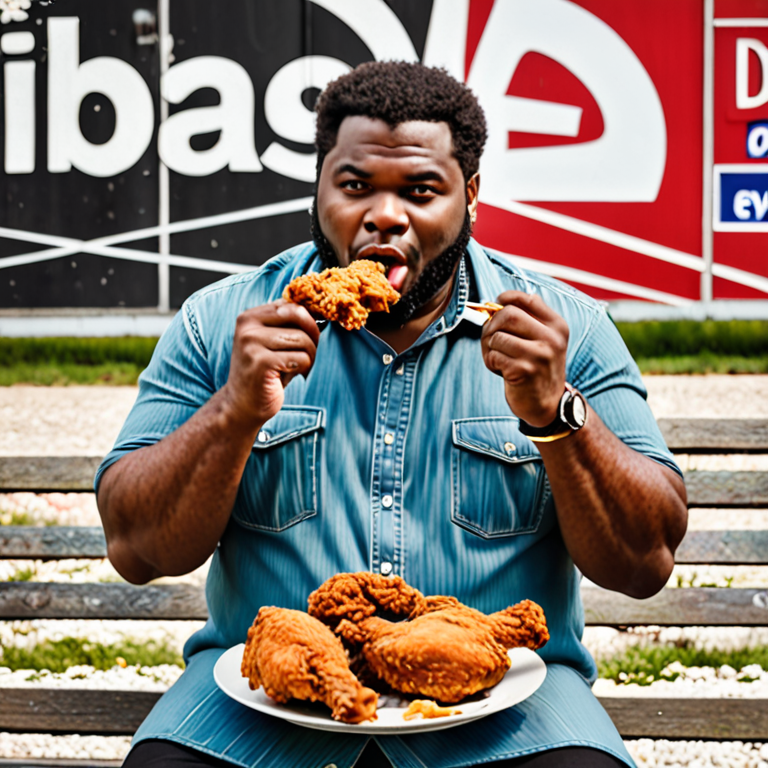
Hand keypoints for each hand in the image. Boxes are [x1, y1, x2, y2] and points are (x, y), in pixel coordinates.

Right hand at [221, 300, 319, 427]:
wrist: (241, 405)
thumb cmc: (265, 373)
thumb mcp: (273, 342)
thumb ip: (288, 324)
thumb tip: (320, 310)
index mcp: (250, 316)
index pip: (291, 304)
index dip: (308, 320)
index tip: (310, 337)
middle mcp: (248, 326)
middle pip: (298, 316)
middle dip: (313, 335)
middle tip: (311, 352)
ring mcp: (251, 343)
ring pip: (302, 339)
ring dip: (310, 356)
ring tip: (300, 367)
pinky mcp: (261, 362)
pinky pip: (301, 358)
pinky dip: (304, 369)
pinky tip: (292, 375)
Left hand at [480, 291, 568, 426]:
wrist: (548, 405)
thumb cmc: (537, 369)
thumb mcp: (542, 340)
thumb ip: (528, 319)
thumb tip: (499, 301)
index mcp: (557, 325)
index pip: (526, 298)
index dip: (505, 298)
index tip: (496, 305)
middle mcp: (552, 338)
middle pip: (508, 314)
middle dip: (491, 325)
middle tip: (491, 339)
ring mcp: (540, 354)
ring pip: (497, 336)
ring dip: (489, 348)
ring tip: (499, 358)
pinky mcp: (525, 370)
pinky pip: (494, 356)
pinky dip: (491, 362)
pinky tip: (502, 371)